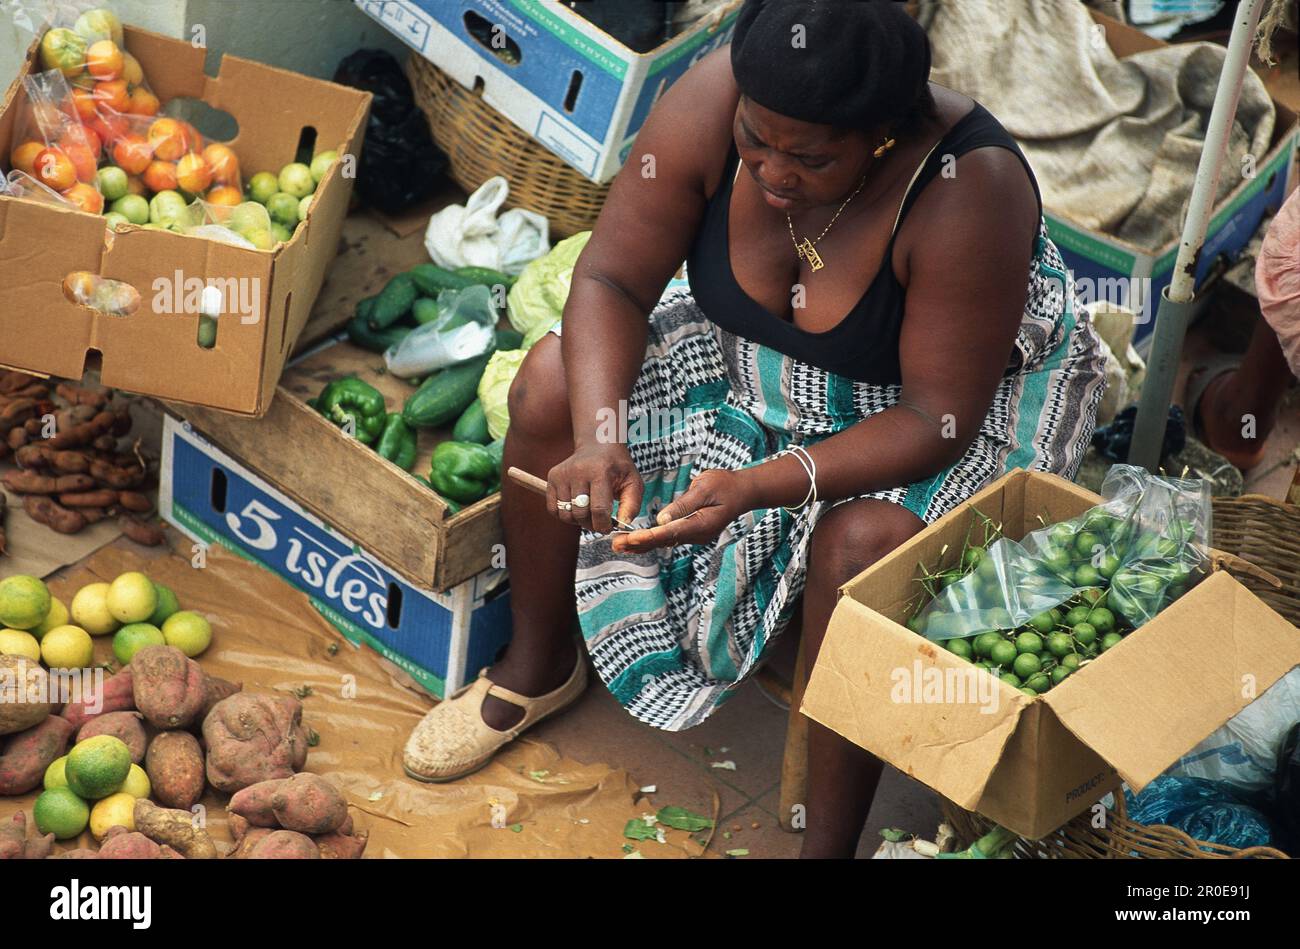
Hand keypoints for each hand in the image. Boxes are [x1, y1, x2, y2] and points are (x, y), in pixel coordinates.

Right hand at [547, 443, 642, 533]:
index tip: (609, 527)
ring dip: (578, 521)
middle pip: (580, 514)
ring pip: (565, 514)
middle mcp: (578, 472)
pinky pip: (553, 509)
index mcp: (600, 472)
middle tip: (599, 521)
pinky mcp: (552, 477)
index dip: (604, 525)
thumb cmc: (617, 467)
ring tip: (588, 513)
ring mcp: (562, 474)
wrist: (598, 445)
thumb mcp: (633, 482)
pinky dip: (564, 515)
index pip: (598, 510)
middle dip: (591, 524)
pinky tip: (576, 508)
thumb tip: (622, 527)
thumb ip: (631, 506)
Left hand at [612, 468, 752, 553]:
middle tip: (615, 544)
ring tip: (618, 544)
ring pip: (665, 541)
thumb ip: (683, 504)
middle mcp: (697, 534)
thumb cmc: (725, 485)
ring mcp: (695, 535)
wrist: (743, 491)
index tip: (630, 538)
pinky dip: (651, 539)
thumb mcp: (705, 487)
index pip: (670, 533)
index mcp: (702, 524)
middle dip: (639, 543)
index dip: (648, 536)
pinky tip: (635, 540)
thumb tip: (662, 519)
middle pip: (664, 541)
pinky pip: (669, 537)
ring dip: (642, 543)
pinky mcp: (692, 531)